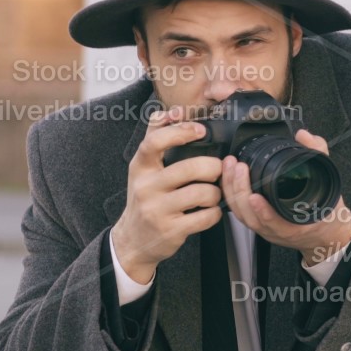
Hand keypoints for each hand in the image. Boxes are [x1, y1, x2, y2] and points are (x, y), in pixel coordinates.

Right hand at [111, 107, 223, 283]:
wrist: (133, 240)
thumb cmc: (146, 197)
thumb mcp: (143, 168)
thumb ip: (156, 137)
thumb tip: (175, 110)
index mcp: (140, 167)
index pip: (154, 142)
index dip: (181, 132)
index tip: (201, 130)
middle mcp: (146, 187)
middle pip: (189, 168)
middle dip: (212, 166)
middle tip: (217, 169)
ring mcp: (157, 210)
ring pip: (202, 193)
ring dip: (216, 192)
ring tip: (212, 193)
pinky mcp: (171, 230)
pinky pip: (205, 217)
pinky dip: (214, 213)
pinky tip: (209, 211)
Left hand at [221, 129, 350, 265]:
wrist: (325, 232)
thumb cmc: (327, 211)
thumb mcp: (329, 181)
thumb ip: (318, 154)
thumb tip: (304, 135)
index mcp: (297, 224)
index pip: (276, 223)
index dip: (263, 212)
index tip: (255, 196)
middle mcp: (278, 230)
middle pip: (251, 216)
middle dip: (241, 191)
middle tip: (239, 167)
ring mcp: (265, 229)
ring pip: (242, 215)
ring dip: (232, 191)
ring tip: (230, 167)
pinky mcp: (258, 224)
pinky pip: (239, 213)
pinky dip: (231, 196)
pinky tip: (227, 179)